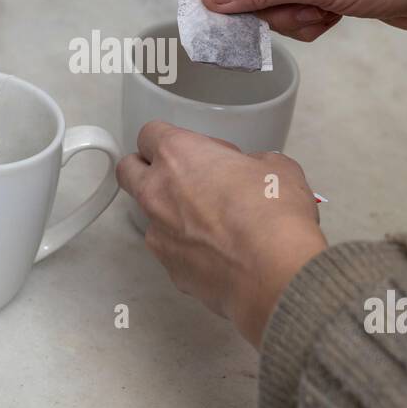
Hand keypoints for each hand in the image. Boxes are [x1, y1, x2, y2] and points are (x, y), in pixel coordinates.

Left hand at [116, 121, 327, 347]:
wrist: (276, 274)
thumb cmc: (274, 216)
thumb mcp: (278, 168)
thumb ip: (253, 162)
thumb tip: (255, 171)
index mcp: (179, 155)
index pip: (150, 134)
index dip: (169, 139)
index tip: (189, 148)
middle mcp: (158, 192)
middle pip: (128, 170)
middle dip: (145, 169)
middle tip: (180, 177)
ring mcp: (159, 233)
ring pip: (149, 215)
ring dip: (169, 213)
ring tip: (209, 221)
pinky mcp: (170, 268)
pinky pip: (170, 251)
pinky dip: (187, 249)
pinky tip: (218, 252)